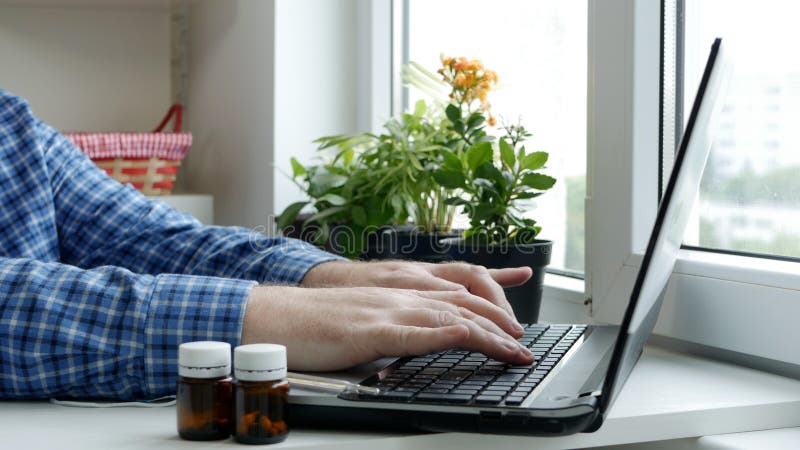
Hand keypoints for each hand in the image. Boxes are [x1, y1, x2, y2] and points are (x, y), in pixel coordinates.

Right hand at [242, 285, 533, 370]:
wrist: (276, 315)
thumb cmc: (314, 323)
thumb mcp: (364, 322)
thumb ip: (393, 329)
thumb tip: (414, 345)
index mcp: (399, 294)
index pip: (455, 300)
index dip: (488, 314)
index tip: (511, 332)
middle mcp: (401, 295)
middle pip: (463, 306)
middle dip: (500, 325)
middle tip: (524, 345)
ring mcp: (389, 309)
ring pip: (451, 317)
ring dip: (488, 334)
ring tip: (515, 350)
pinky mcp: (373, 330)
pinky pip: (418, 331)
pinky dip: (449, 335)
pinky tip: (470, 341)